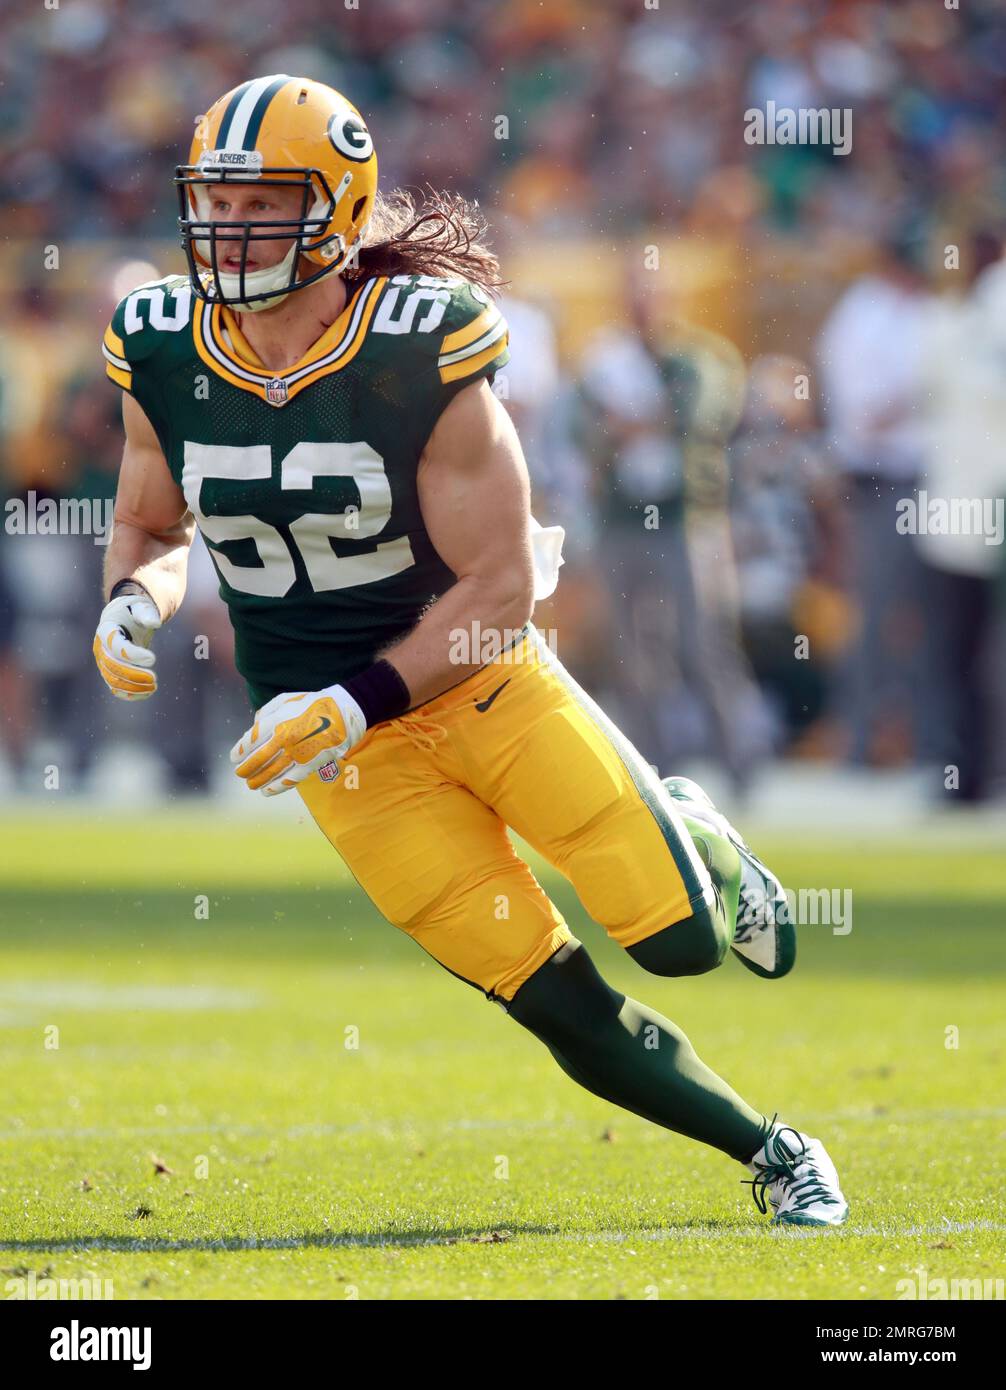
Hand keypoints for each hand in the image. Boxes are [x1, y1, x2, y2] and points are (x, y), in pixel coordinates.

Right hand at [92, 593, 161, 700]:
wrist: (124, 617)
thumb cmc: (134, 611)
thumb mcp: (141, 607)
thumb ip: (146, 613)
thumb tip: (155, 623)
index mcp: (106, 630)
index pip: (116, 645)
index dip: (133, 654)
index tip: (153, 658)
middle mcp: (101, 648)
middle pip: (112, 666)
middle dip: (133, 675)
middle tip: (154, 679)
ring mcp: (103, 662)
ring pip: (112, 680)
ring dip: (133, 687)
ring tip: (154, 686)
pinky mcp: (109, 672)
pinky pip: (116, 688)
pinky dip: (130, 694)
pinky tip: (148, 693)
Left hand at [230, 686, 366, 796]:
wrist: (343, 712)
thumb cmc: (312, 703)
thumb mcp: (285, 700)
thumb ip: (266, 713)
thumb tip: (254, 728)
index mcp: (278, 721)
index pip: (252, 740)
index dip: (240, 751)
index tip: (234, 757)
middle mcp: (285, 739)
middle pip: (259, 759)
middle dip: (246, 768)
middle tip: (239, 773)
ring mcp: (298, 753)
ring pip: (272, 772)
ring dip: (258, 780)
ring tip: (250, 785)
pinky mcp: (311, 764)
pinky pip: (291, 779)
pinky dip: (277, 787)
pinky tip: (267, 791)